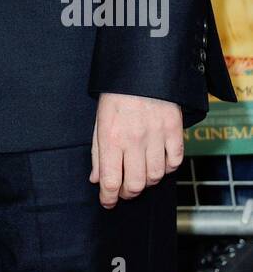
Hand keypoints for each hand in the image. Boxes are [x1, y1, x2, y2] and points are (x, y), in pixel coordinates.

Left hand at [90, 93, 183, 207]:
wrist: (142, 69)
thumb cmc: (116, 94)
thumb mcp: (99, 120)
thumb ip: (97, 152)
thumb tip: (97, 179)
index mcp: (111, 137)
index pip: (111, 181)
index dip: (109, 198)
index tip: (108, 202)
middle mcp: (134, 140)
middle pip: (135, 184)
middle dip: (128, 193)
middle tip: (124, 190)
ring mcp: (156, 136)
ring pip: (155, 177)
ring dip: (147, 182)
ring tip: (140, 174)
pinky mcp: (174, 131)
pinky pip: (174, 162)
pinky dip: (167, 168)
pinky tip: (158, 161)